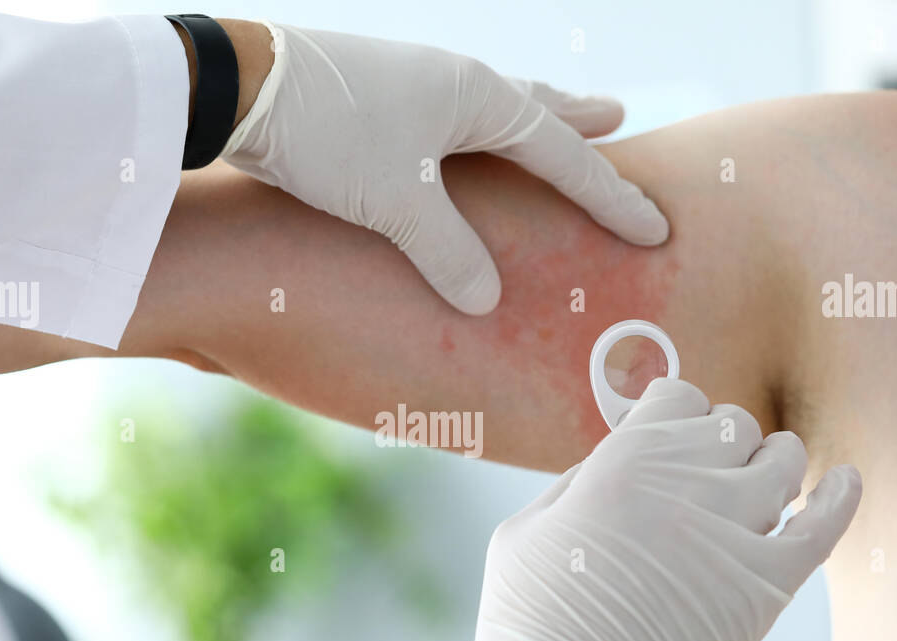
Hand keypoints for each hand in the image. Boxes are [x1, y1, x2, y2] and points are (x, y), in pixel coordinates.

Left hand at [220, 22, 668, 314]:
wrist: (243, 89)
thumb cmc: (328, 136)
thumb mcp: (396, 203)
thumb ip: (449, 253)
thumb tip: (487, 301)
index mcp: (476, 96)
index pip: (563, 154)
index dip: (611, 196)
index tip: (653, 226)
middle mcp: (453, 83)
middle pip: (534, 107)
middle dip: (577, 121)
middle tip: (617, 117)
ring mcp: (415, 88)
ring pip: (490, 109)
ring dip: (526, 120)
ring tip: (552, 119)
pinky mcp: (378, 104)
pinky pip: (450, 123)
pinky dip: (474, 138)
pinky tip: (457, 147)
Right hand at [471, 378, 861, 640]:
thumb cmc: (531, 623)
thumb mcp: (523, 530)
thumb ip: (573, 484)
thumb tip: (611, 463)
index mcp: (624, 460)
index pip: (679, 396)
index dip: (676, 415)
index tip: (671, 438)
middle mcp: (686, 481)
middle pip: (733, 427)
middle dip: (721, 444)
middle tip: (704, 478)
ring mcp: (733, 531)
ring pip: (783, 462)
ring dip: (773, 464)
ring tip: (762, 483)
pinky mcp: (767, 586)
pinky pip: (825, 524)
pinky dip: (840, 497)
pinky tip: (845, 483)